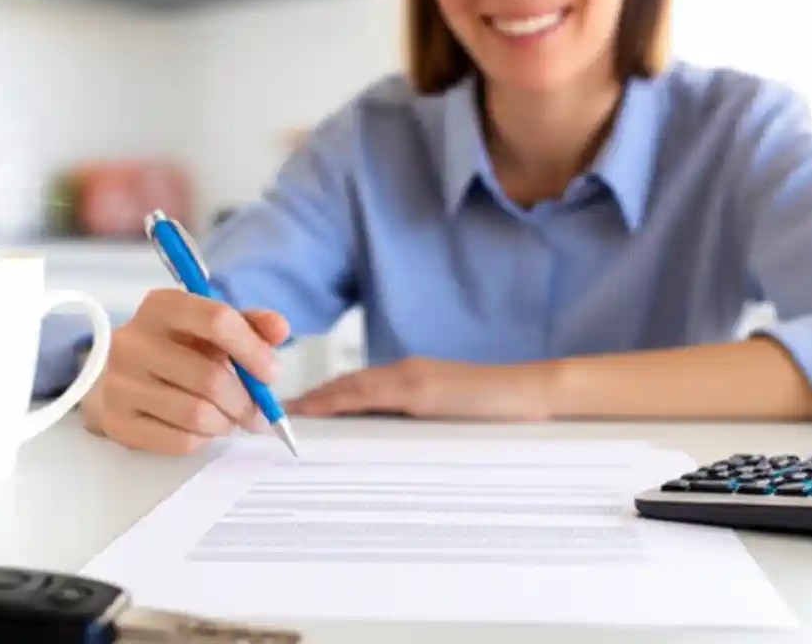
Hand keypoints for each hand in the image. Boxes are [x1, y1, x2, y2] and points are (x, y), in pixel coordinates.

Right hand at [80, 289, 289, 454]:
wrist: (115, 373)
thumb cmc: (175, 346)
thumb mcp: (210, 325)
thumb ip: (250, 323)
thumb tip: (279, 330)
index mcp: (162, 306)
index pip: (218, 321)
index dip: (253, 351)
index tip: (270, 373)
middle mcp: (133, 341)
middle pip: (211, 378)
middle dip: (245, 402)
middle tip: (256, 412)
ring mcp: (119, 383)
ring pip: (197, 414)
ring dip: (226, 423)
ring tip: (229, 419)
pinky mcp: (116, 422)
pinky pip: (179, 441)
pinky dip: (203, 440)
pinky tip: (203, 429)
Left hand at [289, 358, 552, 421]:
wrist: (530, 393)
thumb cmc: (494, 410)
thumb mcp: (447, 416)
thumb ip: (417, 419)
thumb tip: (385, 439)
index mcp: (412, 379)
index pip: (358, 387)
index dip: (326, 396)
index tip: (299, 410)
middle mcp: (407, 373)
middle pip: (348, 385)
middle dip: (315, 399)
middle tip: (280, 413)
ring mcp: (413, 379)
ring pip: (354, 386)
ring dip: (321, 398)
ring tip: (290, 413)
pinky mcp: (422, 390)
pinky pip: (371, 394)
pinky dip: (341, 399)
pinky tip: (322, 408)